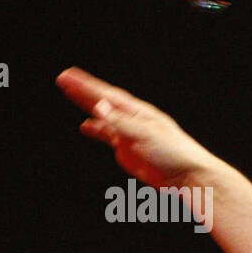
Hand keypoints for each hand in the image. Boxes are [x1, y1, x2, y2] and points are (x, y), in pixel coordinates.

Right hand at [55, 67, 219, 187]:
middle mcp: (133, 120)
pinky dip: (96, 130)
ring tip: (71, 94)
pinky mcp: (129, 150)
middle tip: (64, 79)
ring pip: (103, 117)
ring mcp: (130, 134)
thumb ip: (119, 122)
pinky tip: (86, 127)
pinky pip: (108, 136)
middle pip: (103, 101)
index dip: (86, 86)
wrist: (188, 176)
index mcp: (138, 112)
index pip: (107, 95)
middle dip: (83, 91)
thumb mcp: (144, 135)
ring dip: (87, 106)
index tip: (67, 76)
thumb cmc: (173, 153)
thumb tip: (98, 106)